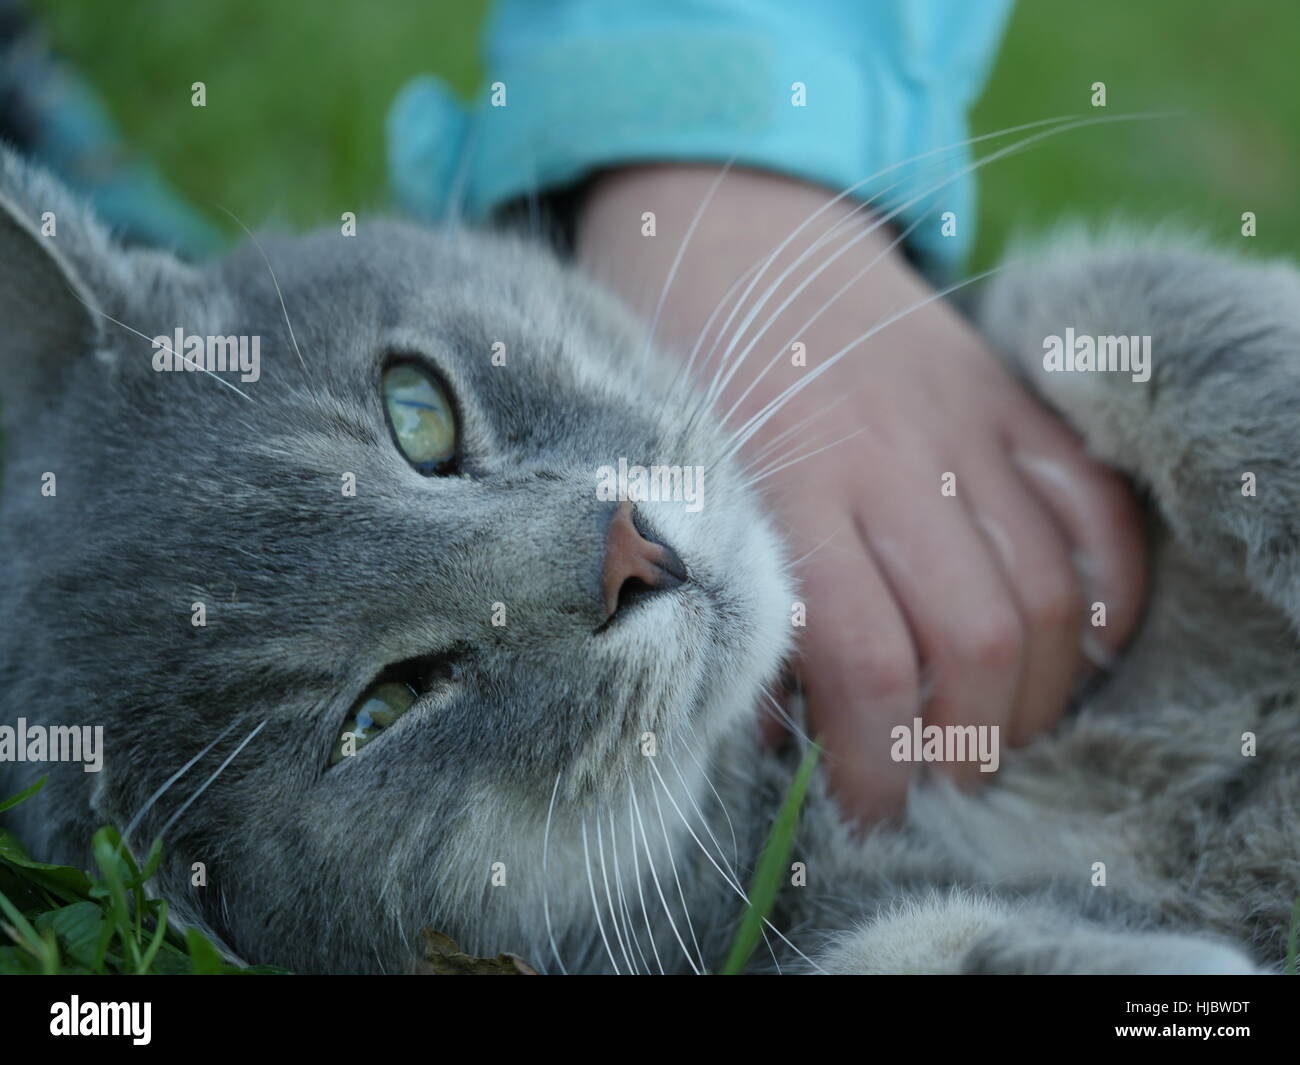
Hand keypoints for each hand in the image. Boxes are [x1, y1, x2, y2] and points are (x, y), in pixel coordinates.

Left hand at [576, 165, 1145, 822]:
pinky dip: (1109, 590)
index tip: (869, 810)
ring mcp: (961, 420)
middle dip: (966, 744)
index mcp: (785, 487)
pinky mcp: (1006, 392)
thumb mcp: (668, 482)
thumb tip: (781, 736)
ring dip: (1036, 691)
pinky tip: (1079, 646)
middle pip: (973, 639)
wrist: (733, 217)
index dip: (876, 763)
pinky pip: (1094, 505)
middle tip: (938, 781)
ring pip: (1046, 588)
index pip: (863, 661)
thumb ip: (724, 604)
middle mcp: (885, 458)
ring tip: (996, 733)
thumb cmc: (679, 364)